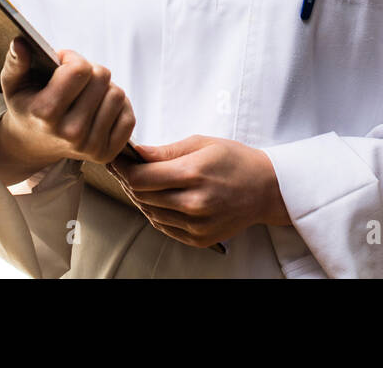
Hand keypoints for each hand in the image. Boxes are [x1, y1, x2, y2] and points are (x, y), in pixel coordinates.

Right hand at [0, 38, 135, 184]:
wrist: (32, 144)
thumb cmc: (27, 105)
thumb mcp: (14, 83)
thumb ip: (16, 61)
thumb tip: (21, 42)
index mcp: (46, 112)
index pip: (80, 69)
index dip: (72, 58)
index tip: (62, 63)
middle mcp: (70, 133)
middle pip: (102, 78)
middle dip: (90, 70)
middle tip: (76, 79)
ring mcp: (90, 146)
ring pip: (118, 95)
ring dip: (105, 88)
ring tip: (87, 94)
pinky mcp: (106, 154)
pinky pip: (129, 118)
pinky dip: (118, 108)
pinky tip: (99, 108)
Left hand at [107, 134, 291, 248]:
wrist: (266, 189)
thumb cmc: (235, 161)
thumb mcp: (202, 144)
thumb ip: (166, 152)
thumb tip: (136, 153)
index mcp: (193, 174)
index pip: (141, 178)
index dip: (122, 168)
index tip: (115, 159)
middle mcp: (193, 203)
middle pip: (142, 196)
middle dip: (127, 180)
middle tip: (122, 167)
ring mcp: (196, 225)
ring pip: (150, 213)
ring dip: (139, 198)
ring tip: (138, 181)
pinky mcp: (198, 238)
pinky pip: (164, 227)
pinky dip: (154, 212)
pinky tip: (154, 199)